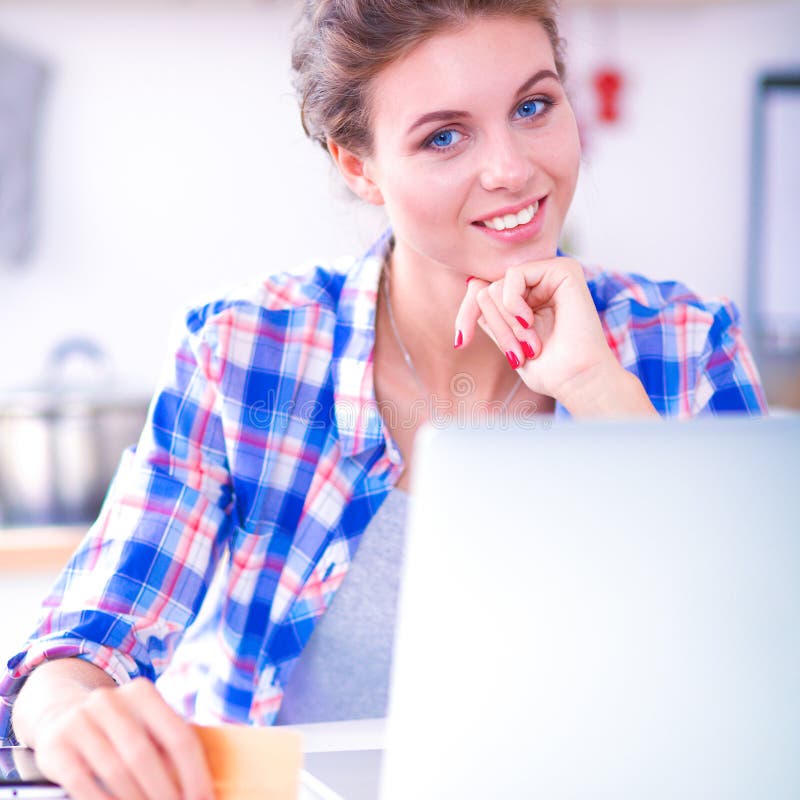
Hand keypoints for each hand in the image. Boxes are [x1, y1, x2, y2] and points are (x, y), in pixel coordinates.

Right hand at [31, 677, 213, 799]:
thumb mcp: (145, 725)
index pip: (178, 736)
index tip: (204, 799)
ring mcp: (79, 721)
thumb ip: (168, 747)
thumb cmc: (120, 728)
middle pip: (144, 755)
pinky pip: (82, 783)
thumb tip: (201, 788)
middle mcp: (109, 701)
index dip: (194, 773)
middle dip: (164, 791)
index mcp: (142, 693)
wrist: (63, 715)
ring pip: (115, 770)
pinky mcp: (55, 746)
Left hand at [455, 257, 656, 416]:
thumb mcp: (508, 341)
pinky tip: (528, 321)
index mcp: (530, 299)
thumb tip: (474, 286)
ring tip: (531, 343)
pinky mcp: (563, 269)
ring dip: (506, 323)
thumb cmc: (550, 370)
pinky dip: (512, 303)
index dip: (467, 315)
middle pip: (486, 290)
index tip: (461, 342)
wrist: (578, 380)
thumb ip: (492, 315)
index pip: (482, 291)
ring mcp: (551, 274)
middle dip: (496, 326)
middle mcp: (540, 283)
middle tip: (519, 351)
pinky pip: (513, 275)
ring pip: (496, 286)